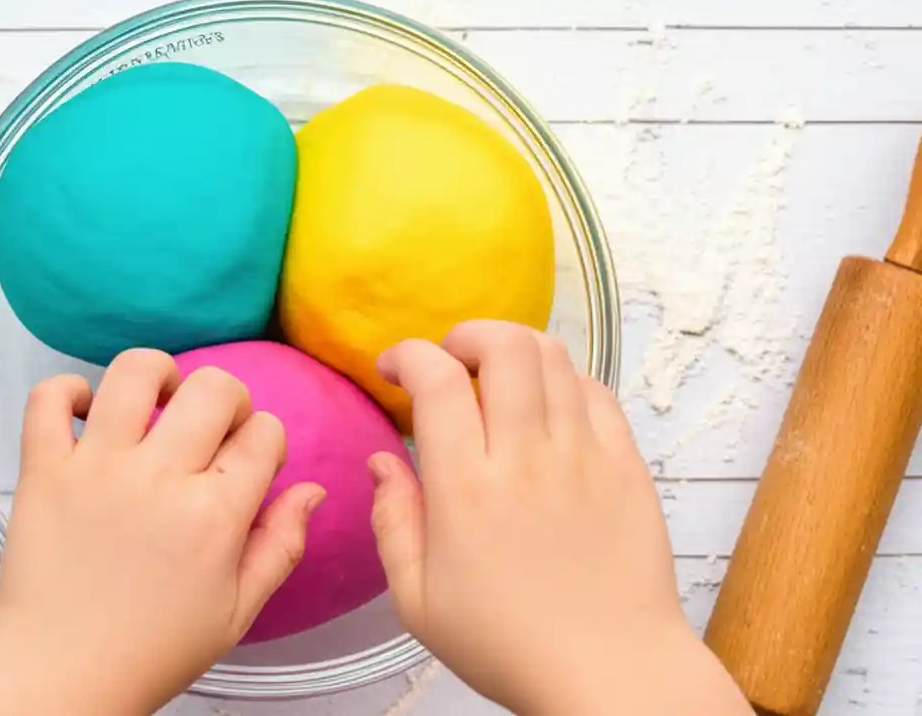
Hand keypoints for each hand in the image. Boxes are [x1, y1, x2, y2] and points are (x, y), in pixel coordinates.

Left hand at [0, 349, 324, 715]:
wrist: (61, 675)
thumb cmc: (149, 651)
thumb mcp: (237, 612)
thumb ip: (281, 546)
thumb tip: (313, 491)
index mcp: (214, 516)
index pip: (264, 434)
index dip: (266, 439)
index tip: (252, 459)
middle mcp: (159, 479)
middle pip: (214, 388)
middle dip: (229, 397)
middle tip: (215, 425)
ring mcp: (96, 468)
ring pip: (135, 372)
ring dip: (158, 374)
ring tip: (159, 399)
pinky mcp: (44, 470)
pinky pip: (49, 399)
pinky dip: (67, 391)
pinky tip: (88, 411)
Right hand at [368, 321, 748, 714]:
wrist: (609, 672)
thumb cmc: (507, 644)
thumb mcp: (417, 601)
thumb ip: (393, 522)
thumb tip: (382, 462)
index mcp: (466, 489)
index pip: (438, 379)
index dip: (409, 354)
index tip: (394, 367)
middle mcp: (527, 458)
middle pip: (504, 345)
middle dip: (467, 334)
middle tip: (451, 360)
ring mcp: (584, 456)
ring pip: (554, 358)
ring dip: (516, 350)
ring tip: (497, 377)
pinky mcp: (626, 465)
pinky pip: (597, 392)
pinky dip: (564, 381)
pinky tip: (547, 407)